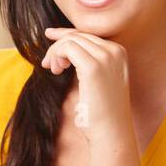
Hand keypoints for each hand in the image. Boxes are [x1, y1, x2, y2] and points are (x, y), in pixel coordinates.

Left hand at [41, 27, 133, 145]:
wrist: (110, 131)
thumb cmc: (100, 111)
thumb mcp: (96, 80)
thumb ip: (87, 62)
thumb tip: (64, 49)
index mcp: (119, 53)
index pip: (88, 35)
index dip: (66, 34)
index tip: (49, 35)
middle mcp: (115, 51)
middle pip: (78, 35)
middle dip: (58, 45)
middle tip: (47, 64)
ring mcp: (106, 57)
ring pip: (71, 40)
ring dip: (56, 53)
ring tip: (53, 70)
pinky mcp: (93, 67)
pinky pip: (67, 48)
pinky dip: (57, 55)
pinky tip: (56, 70)